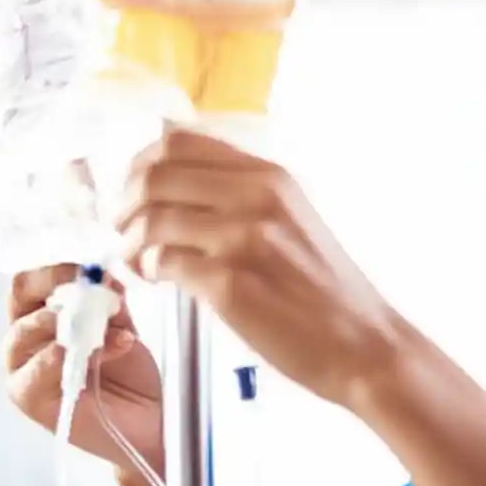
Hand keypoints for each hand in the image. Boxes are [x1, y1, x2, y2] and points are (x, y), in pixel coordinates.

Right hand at [4, 265, 162, 471]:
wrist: (149, 423)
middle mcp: (24, 339)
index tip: (95, 265)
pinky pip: (38, 369)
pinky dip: (71, 354)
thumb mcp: (123, 326)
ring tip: (111, 325)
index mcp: (41, 316)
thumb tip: (107, 273)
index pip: (31, 279)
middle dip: (60, 284)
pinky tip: (109, 348)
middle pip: (20, 295)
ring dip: (70, 321)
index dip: (59, 265)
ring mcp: (22, 369)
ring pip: (26, 330)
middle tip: (100, 287)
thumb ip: (110, 301)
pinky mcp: (30, 399)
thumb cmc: (133, 375)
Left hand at [115, 128, 411, 405]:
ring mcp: (244, 238)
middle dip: (123, 203)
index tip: (133, 190)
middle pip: (154, 175)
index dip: (140, 164)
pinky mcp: (230, 283)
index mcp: (271, 176)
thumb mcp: (294, 220)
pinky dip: (147, 271)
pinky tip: (158, 282)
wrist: (363, 343)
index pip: (180, 142)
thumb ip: (246, 198)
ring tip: (140, 263)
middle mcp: (258, 197)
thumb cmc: (326, 291)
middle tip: (122, 230)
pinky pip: (162, 262)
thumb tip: (178, 188)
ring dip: (131, 243)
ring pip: (150, 219)